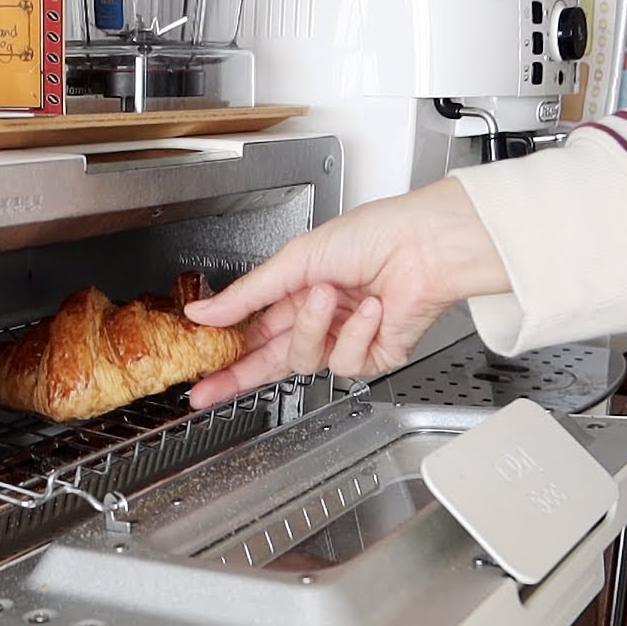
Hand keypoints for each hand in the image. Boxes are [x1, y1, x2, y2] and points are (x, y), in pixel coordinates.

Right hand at [183, 178, 510, 408]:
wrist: (426, 244)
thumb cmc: (373, 235)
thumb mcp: (294, 260)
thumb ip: (246, 295)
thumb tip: (203, 312)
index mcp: (295, 294)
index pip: (251, 333)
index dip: (224, 355)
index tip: (200, 374)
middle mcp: (318, 320)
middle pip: (268, 361)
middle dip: (236, 376)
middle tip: (208, 390)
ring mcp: (344, 340)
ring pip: (305, 359)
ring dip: (314, 326)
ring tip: (331, 294)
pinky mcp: (373, 356)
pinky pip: (346, 361)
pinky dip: (356, 332)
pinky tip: (370, 307)